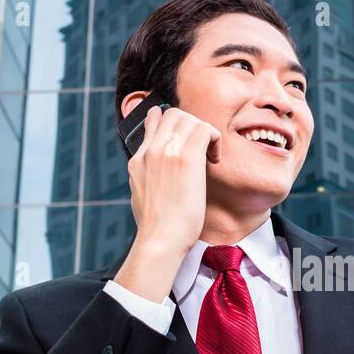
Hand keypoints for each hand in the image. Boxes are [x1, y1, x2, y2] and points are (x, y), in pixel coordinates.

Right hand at [116, 105, 220, 301]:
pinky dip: (214, 140)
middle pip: (172, 113)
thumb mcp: (142, 196)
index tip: (185, 137)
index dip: (172, 122)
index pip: (153, 121)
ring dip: (203, 132)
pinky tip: (214, 160)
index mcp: (138, 159)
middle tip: (202, 149)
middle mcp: (150, 150)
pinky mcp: (186, 157)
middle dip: (191, 125)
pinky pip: (205, 129)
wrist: (159, 240)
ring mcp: (166, 151)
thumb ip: (147, 178)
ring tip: (209, 156)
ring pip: (187, 117)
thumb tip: (153, 179)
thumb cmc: (156, 227)